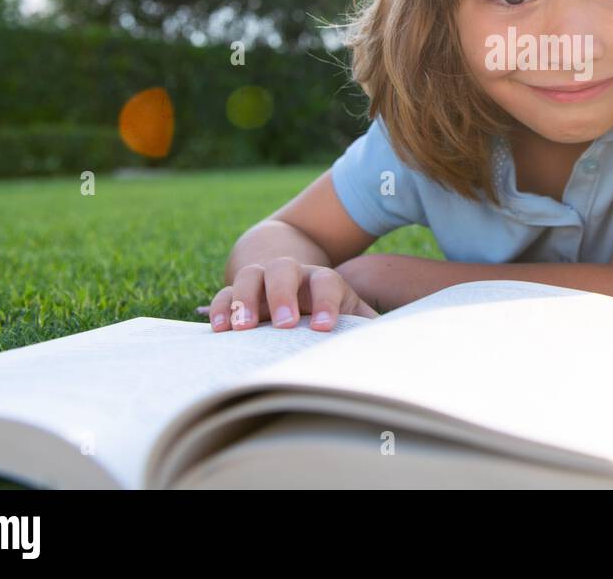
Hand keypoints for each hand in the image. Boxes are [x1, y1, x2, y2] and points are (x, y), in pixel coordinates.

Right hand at [202, 257, 378, 331]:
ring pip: (250, 277)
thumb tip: (393, 341)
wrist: (292, 281)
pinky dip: (220, 308)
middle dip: (283, 295)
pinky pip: (223, 293)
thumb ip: (366, 323)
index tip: (324, 327)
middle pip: (284, 270)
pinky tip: (219, 330)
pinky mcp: (237, 294)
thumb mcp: (347, 311)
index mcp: (321, 279)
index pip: (326, 283)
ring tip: (244, 327)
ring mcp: (261, 280)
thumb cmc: (326, 307)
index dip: (326, 303)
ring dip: (245, 299)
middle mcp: (290, 274)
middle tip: (285, 323)